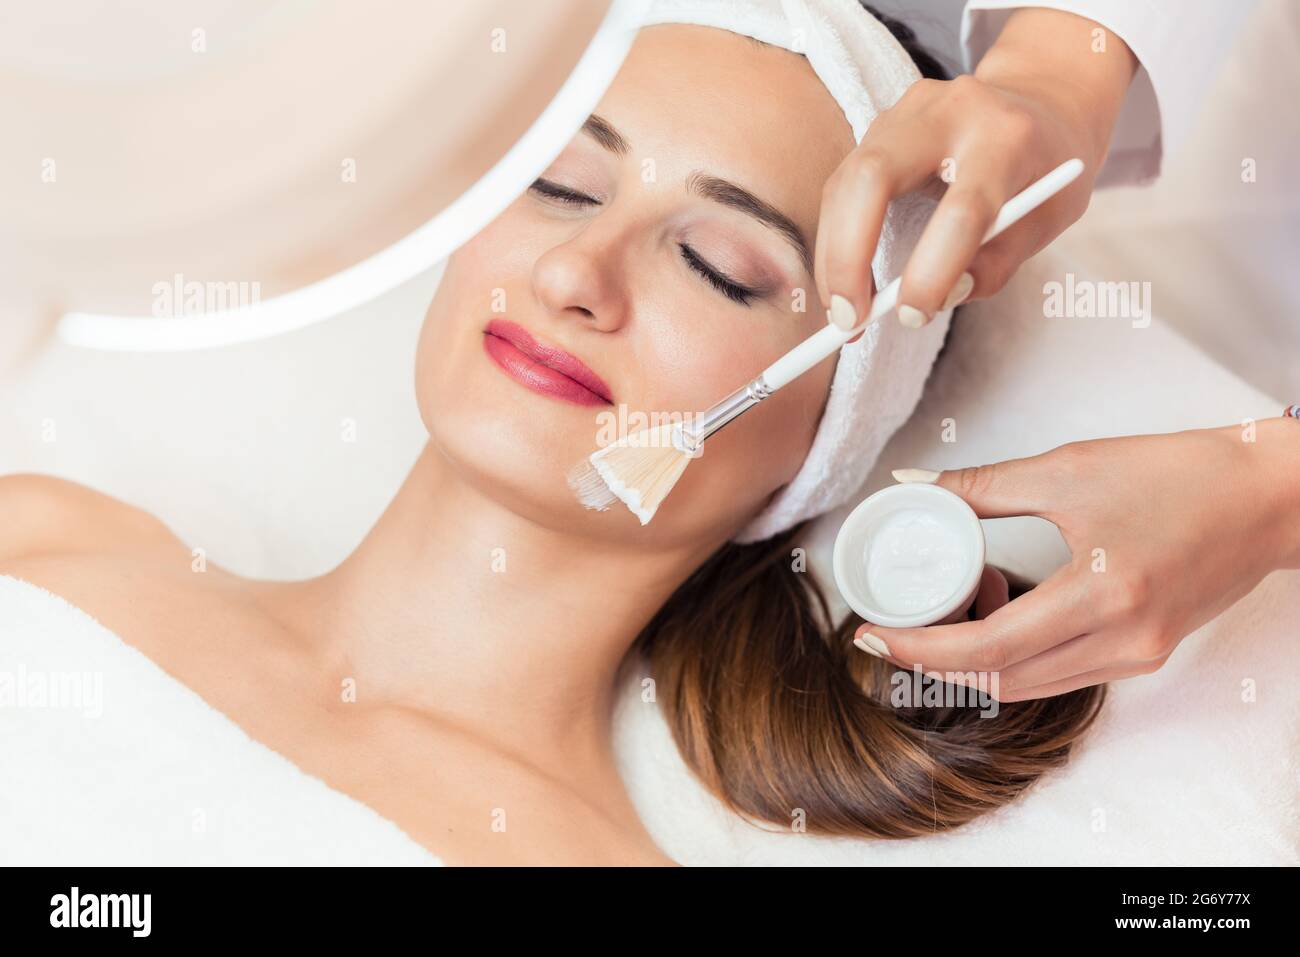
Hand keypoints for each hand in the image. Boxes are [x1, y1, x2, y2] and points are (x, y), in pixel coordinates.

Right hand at [814, 8, 1137, 334]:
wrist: (1039, 102)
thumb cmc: (1045, 170)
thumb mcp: (1046, 220)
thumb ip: (997, 263)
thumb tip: (942, 298)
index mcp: (1006, 137)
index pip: (962, 209)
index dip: (932, 270)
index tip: (913, 316)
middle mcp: (948, 112)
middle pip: (873, 176)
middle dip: (849, 255)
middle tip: (846, 318)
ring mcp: (904, 113)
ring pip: (845, 183)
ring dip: (834, 255)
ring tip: (843, 311)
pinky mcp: (879, 127)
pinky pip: (842, 186)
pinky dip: (836, 240)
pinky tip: (843, 279)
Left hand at [852, 419, 1299, 700]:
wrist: (1267, 496)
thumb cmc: (1182, 475)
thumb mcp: (1070, 469)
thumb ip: (983, 486)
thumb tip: (915, 485)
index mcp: (1102, 595)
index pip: (986, 647)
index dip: (920, 649)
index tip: (874, 637)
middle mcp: (1123, 641)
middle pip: (1002, 680)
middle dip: (936, 664)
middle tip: (890, 636)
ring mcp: (1139, 655)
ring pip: (1031, 685)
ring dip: (976, 663)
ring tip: (940, 618)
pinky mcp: (1147, 653)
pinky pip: (1063, 673)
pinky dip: (1019, 657)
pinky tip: (998, 612)